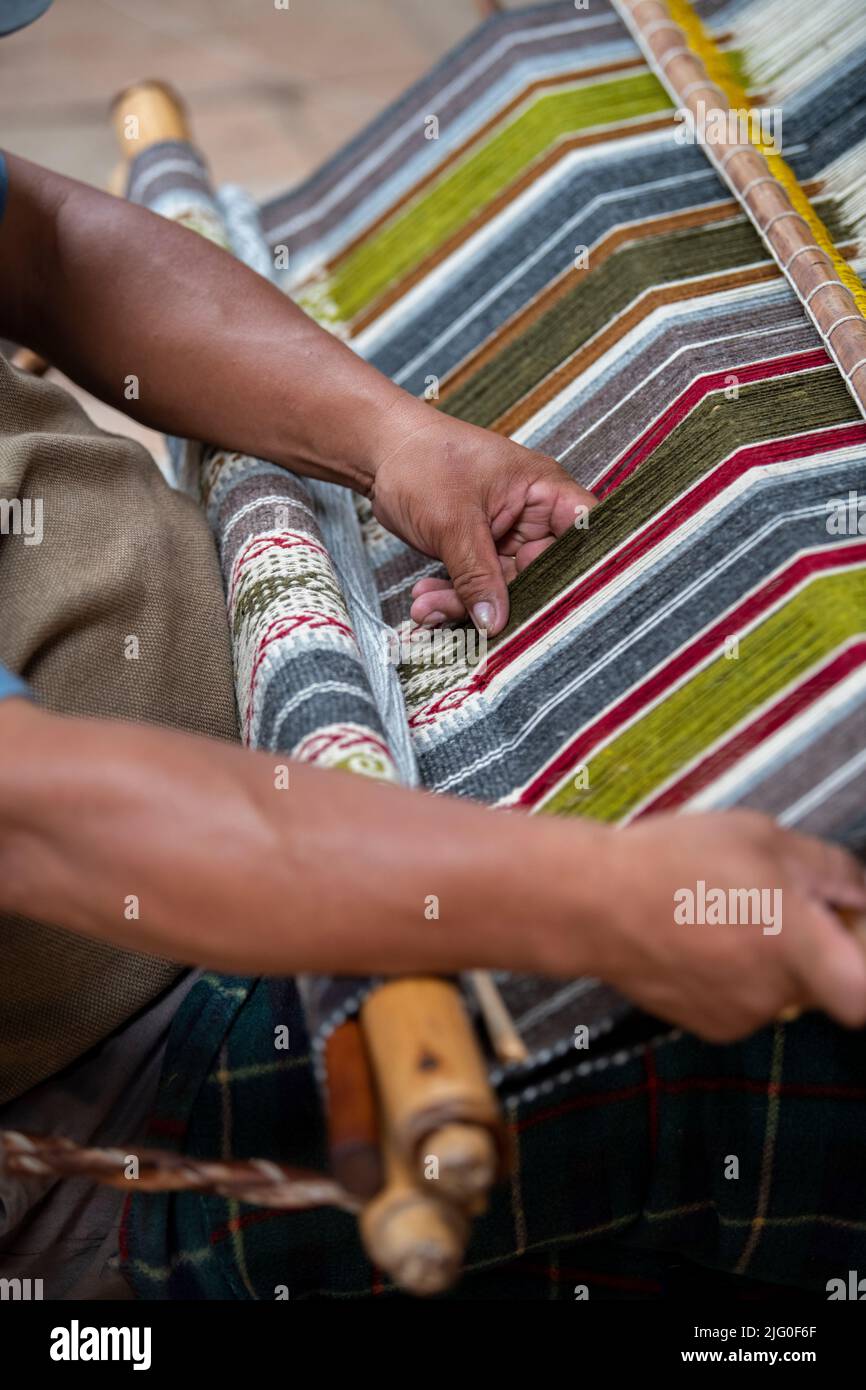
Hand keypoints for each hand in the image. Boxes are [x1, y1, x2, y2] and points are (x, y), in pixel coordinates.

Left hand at [369, 413, 595, 636]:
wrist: (380, 454)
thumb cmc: (422, 461)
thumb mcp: (453, 523)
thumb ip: (477, 576)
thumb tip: (494, 623)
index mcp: (544, 491)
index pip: (585, 533)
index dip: (582, 571)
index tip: (561, 606)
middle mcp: (534, 516)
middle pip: (543, 574)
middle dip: (502, 601)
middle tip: (475, 623)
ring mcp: (508, 537)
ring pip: (504, 588)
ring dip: (464, 604)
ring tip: (426, 607)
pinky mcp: (481, 552)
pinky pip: (478, 586)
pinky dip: (452, 597)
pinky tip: (425, 601)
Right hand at [588, 811, 865, 1042]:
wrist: (594, 903)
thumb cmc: (674, 862)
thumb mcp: (762, 836)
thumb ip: (829, 869)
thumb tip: (861, 891)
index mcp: (798, 946)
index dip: (865, 962)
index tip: (848, 926)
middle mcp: (776, 993)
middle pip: (826, 982)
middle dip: (814, 945)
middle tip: (778, 900)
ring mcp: (741, 1015)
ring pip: (782, 988)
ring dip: (770, 956)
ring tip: (724, 910)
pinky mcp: (707, 1025)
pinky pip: (744, 999)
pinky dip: (734, 973)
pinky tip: (700, 936)